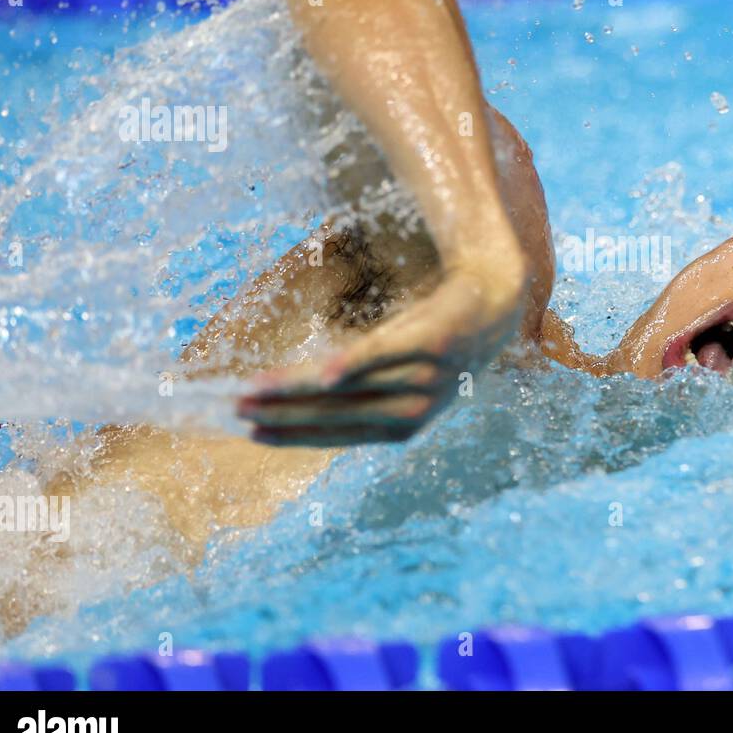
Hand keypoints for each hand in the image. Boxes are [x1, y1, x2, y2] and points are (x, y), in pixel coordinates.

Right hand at [237, 265, 524, 446]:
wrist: (495, 298)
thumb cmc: (438, 339)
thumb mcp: (401, 375)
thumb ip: (361, 392)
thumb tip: (301, 397)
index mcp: (404, 424)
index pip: (338, 434)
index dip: (294, 434)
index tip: (250, 432)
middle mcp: (417, 407)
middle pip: (337, 413)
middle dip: (284, 414)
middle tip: (237, 411)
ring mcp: (428, 375)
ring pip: (353, 387)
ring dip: (300, 390)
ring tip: (255, 388)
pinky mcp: (436, 339)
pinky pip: (390, 353)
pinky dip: (358, 364)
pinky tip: (328, 372)